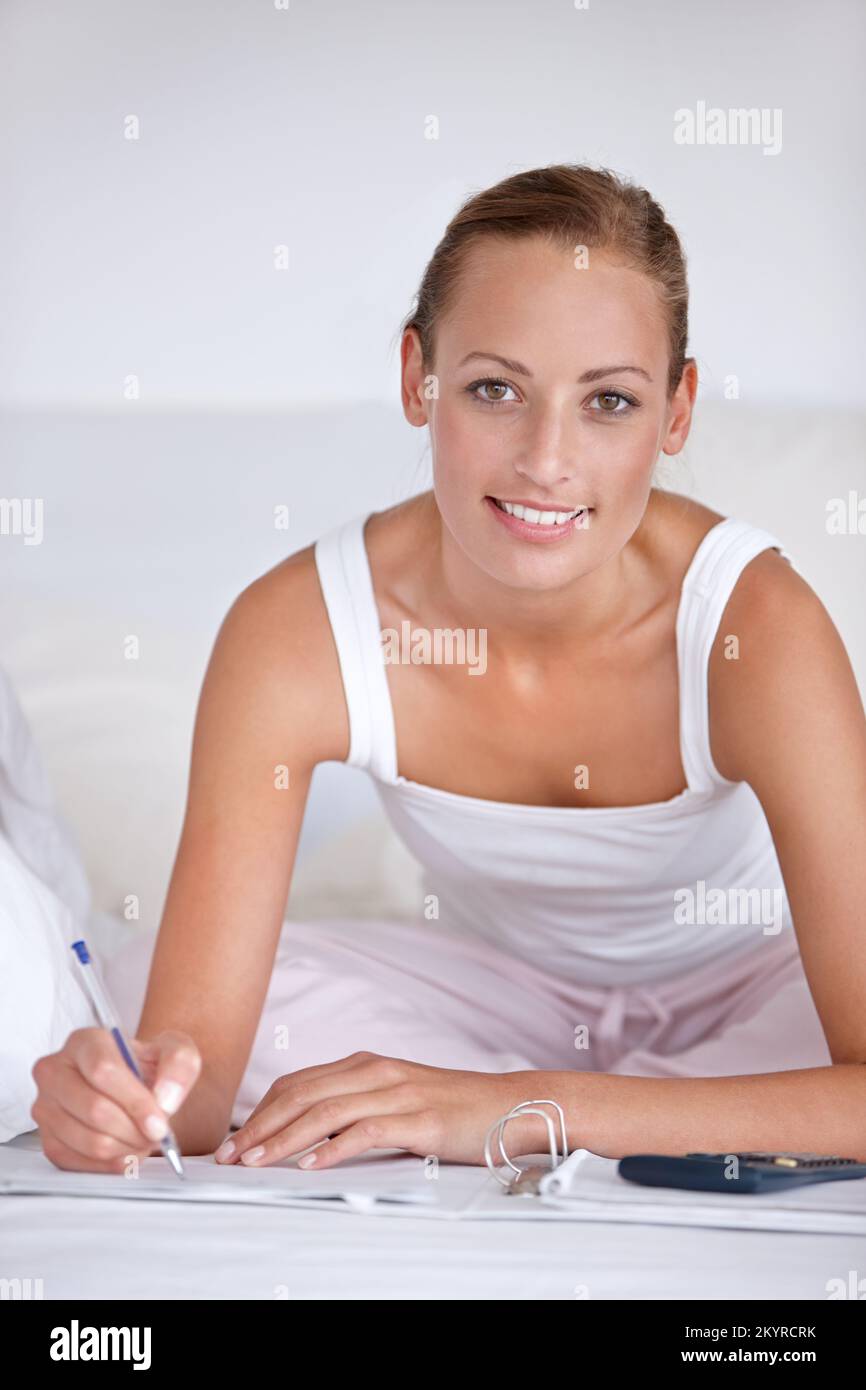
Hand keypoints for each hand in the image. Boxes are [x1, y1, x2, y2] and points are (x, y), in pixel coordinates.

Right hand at [31, 1027, 201, 1171]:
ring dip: (126, 1148)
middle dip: (134, 1130)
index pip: (103, 1071)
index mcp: (84, 1042)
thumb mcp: (174, 1051)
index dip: (135, 1102)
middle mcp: (55, 1071)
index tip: (159, 1122)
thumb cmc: (148, 1068)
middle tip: (156, 1134)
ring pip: (89, 1141)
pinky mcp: (48, 1140)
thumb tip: (165, 1099)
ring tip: (143, 1140)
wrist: (134, 1088)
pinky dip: (111, 1164)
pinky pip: (79, 1163)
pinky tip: (127, 1151)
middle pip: (94, 1109)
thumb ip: (179, 1063)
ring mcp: (46, 1107)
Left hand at [215, 1051, 546, 1168]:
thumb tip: (306, 1132)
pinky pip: (365, 1130)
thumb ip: (355, 1105)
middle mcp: (375, 1072)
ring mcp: (397, 1093)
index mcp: (365, 1064)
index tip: (232, 1141)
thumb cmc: (450, 1107)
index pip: (298, 1083)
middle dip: (259, 1126)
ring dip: (283, 1138)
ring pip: (325, 1111)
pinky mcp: (418, 1119)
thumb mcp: (395, 1097)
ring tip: (255, 1162)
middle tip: (229, 1156)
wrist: (507, 1104)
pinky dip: (332, 1147)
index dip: (260, 1111)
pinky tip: (311, 1164)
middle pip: (302, 1095)